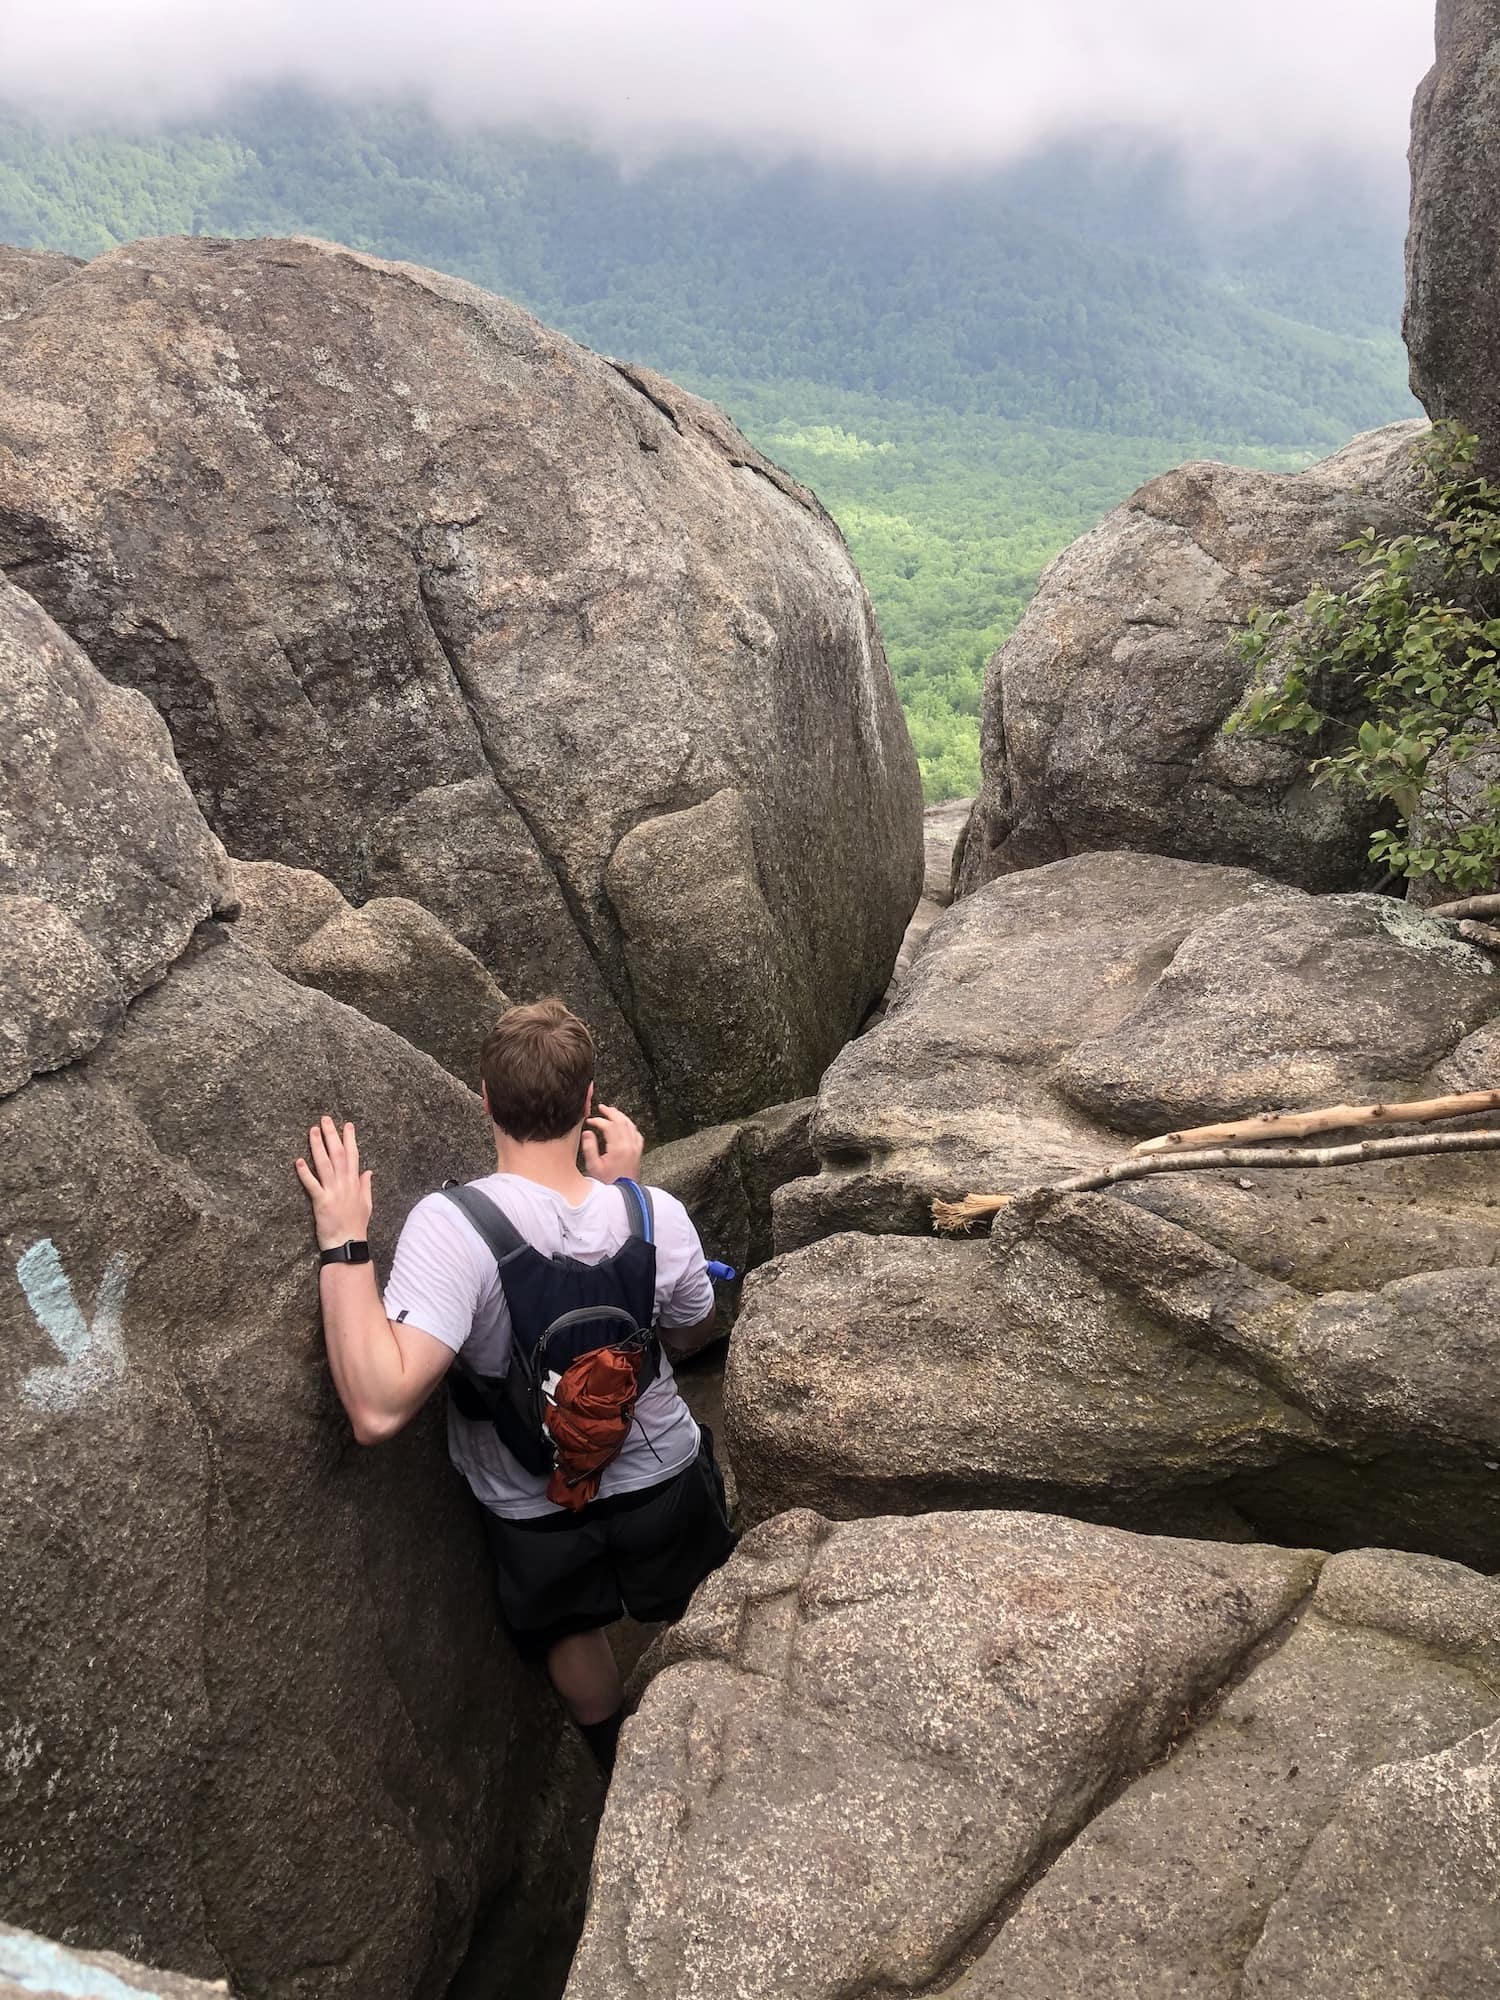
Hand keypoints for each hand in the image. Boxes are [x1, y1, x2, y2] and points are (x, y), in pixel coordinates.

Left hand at [294, 1116, 373, 1249]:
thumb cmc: (356, 1225)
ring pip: (325, 1164)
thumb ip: (366, 1185)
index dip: (350, 1138)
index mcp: (355, 1183)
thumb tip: (369, 1171)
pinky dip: (305, 1173)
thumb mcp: (367, 1204)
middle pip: (338, 1154)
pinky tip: (298, 1161)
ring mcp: (333, 1192)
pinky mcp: (322, 1202)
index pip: (354, 1155)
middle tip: (325, 1119)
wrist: (348, 1244)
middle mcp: (345, 1183)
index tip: (347, 1124)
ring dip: (318, 1146)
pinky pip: (312, 1184)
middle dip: (332, 1135)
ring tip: (312, 1131)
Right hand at [581, 1103, 643, 1184]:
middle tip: (602, 1107)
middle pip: (622, 1121)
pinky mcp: (638, 1152)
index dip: (598, 1120)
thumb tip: (587, 1133)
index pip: (609, 1126)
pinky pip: (637, 1134)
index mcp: (618, 1148)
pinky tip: (625, 1125)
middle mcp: (629, 1145)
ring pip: (631, 1125)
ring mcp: (635, 1148)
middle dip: (611, 1112)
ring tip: (612, 1112)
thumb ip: (590, 1148)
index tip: (590, 1121)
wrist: (624, 1194)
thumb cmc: (608, 1183)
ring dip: (621, 1116)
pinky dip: (630, 1126)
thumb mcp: (594, 1167)